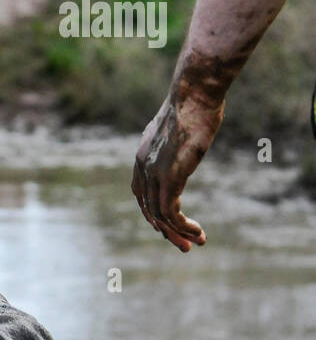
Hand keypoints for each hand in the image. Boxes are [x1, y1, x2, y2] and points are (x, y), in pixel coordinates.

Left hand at [132, 94, 219, 251]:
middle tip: (183, 245)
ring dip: (178, 233)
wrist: (194, 94)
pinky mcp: (170, 176)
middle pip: (148, 208)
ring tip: (196, 243)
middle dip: (166, 230)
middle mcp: (143, 166)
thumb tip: (188, 136)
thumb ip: (176, 140)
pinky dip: (183, 226)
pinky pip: (171, 211)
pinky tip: (198, 232)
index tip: (171, 224)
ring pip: (159, 215)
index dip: (153, 212)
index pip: (141, 194)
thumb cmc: (193, 105)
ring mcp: (154, 172)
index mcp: (142, 155)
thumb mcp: (179, 126)